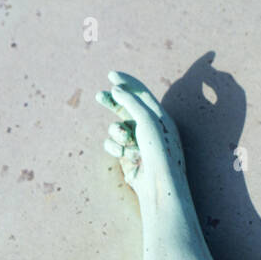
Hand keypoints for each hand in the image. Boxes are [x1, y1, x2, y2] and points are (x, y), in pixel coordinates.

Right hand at [96, 71, 186, 208]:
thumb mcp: (147, 120)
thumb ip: (131, 101)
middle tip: (99, 96)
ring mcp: (137, 144)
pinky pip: (111, 144)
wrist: (158, 185)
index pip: (142, 95)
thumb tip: (115, 88)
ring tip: (126, 141)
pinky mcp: (126, 157)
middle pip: (126, 108)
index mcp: (161, 119)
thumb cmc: (158, 151)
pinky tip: (126, 156)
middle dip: (112, 102)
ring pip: (115, 128)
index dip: (127, 83)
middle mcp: (150, 130)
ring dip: (117, 133)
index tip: (111, 75)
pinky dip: (115, 147)